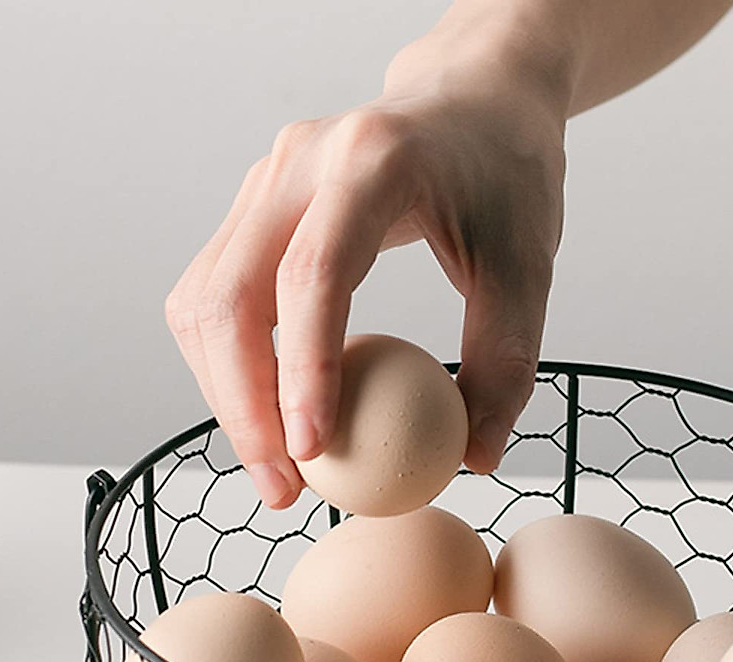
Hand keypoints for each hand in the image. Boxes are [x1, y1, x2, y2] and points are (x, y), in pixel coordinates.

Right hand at [165, 45, 566, 507]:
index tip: (312, 452)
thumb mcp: (529, 266)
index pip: (315, 271)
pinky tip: (268, 413)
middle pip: (231, 295)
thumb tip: (474, 458)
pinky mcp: (251, 207)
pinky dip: (227, 367)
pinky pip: (210, 298)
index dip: (304, 368)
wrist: (473, 99)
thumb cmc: (506, 177)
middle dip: (244, 407)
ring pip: (203, 303)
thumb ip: (507, 362)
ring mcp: (264, 180)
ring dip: (226, 396)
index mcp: (373, 160)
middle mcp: (299, 161)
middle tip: (284, 491)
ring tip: (276, 468)